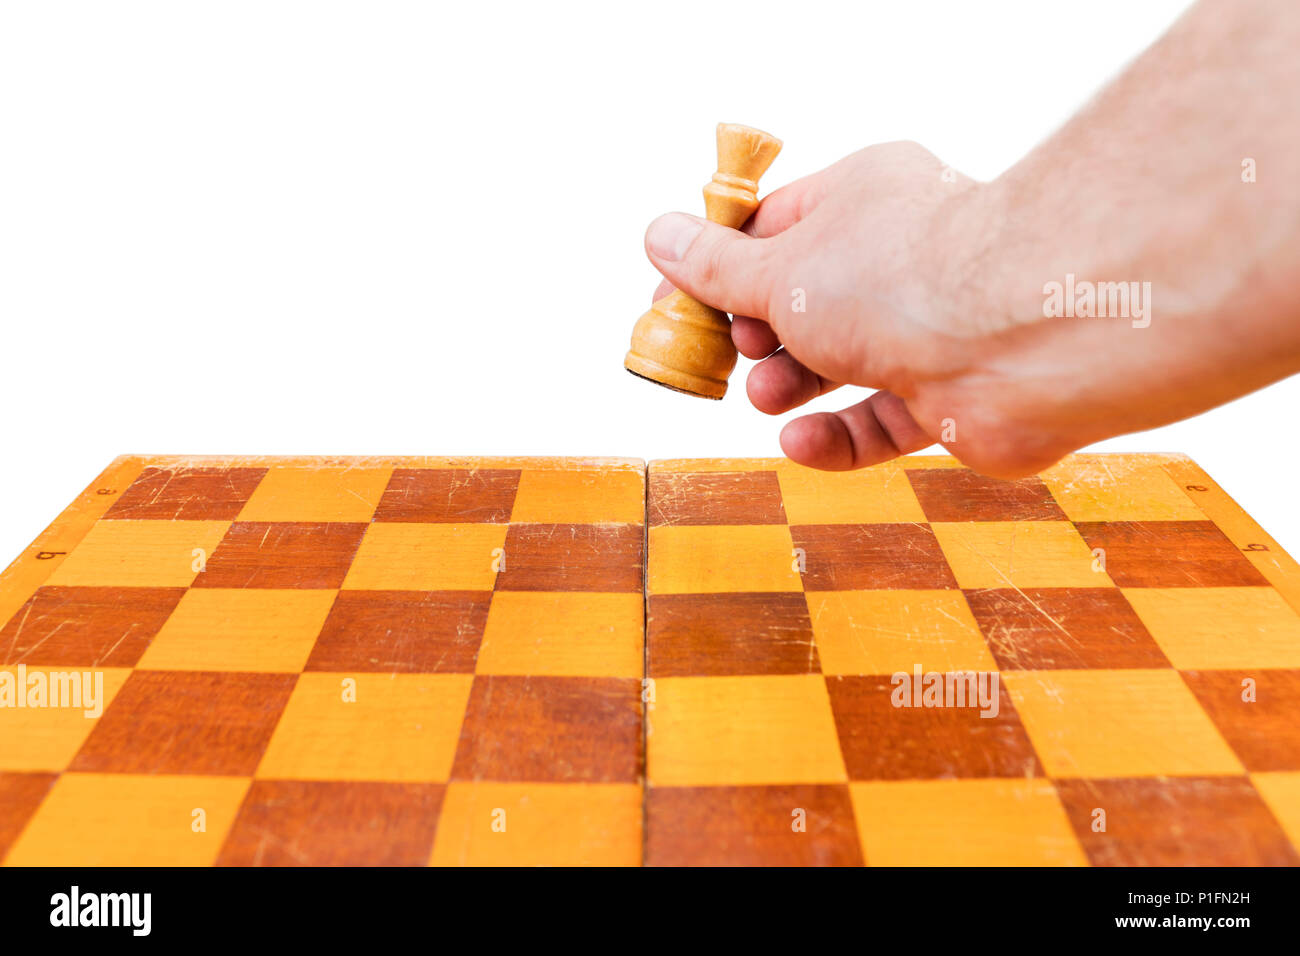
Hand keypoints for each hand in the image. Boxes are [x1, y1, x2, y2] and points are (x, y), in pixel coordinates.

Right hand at [645, 141, 1054, 476]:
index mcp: (862, 201)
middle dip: (757, 335)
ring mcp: (928, 330)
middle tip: (730, 355)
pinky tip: (798, 442)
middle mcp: (899, 261)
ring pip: (840, 364)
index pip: (774, 229)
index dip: (718, 268)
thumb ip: (716, 267)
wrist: (1020, 341)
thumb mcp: (780, 270)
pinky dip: (835, 437)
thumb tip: (658, 235)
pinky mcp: (948, 397)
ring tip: (766, 396)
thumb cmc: (900, 278)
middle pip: (805, 302)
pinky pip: (878, 421)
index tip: (674, 304)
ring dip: (790, 385)